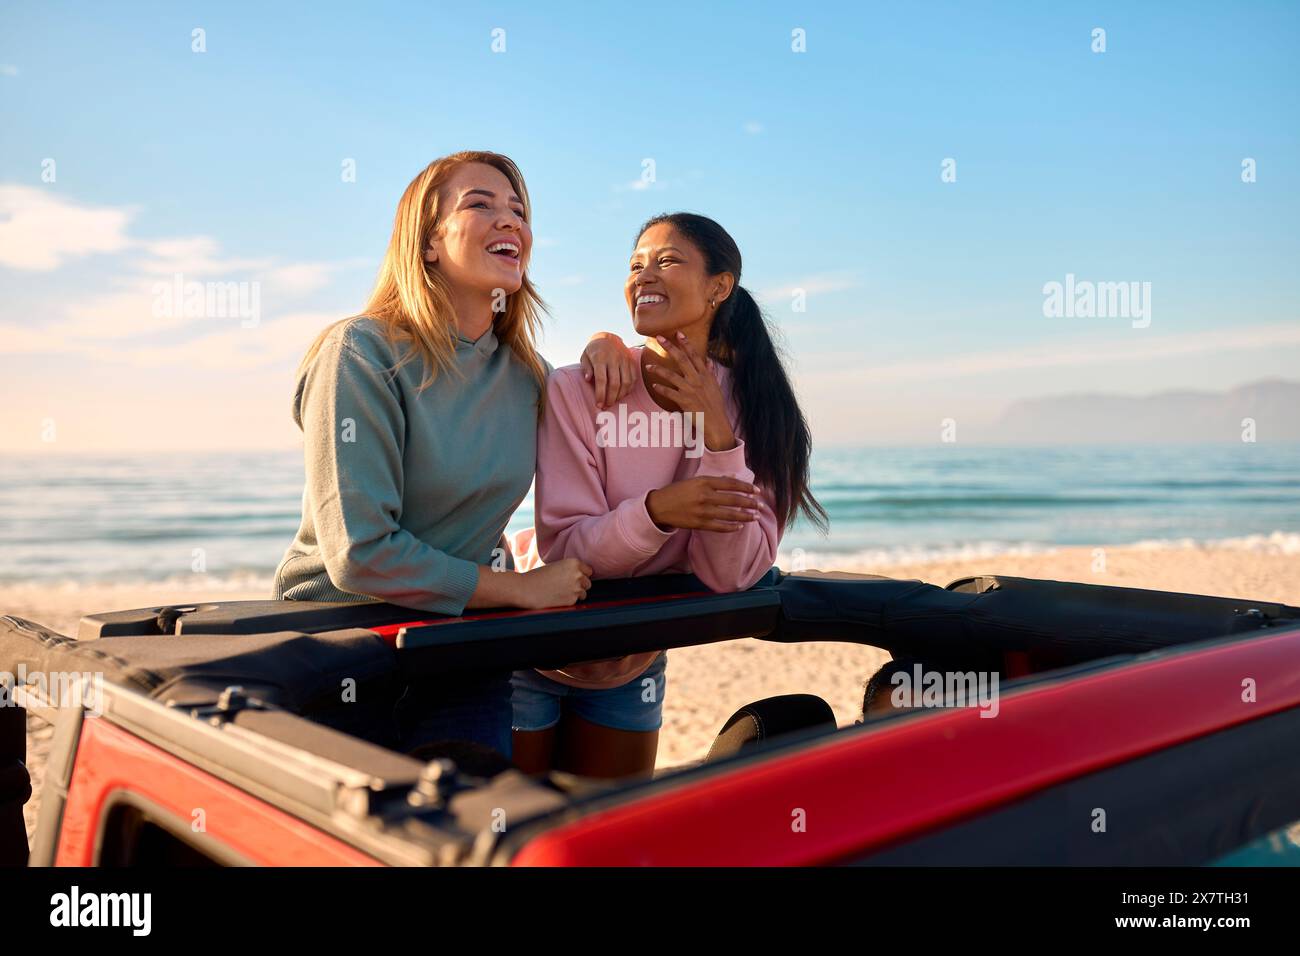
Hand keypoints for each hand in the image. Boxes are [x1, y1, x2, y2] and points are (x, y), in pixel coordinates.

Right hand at [517, 558, 592, 608]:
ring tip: (561, 592)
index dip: (581, 574)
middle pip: (588, 582)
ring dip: (576, 594)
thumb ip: (570, 569)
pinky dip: (569, 600)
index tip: (573, 578)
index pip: (588, 570)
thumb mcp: (556, 566)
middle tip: (566, 586)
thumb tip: (582, 576)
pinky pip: (576, 601)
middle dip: (580, 585)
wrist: (526, 589)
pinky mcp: (572, 600)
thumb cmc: (538, 576)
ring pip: (583, 593)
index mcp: (574, 563)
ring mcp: (576, 588)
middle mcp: (578, 575)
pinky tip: (558, 597)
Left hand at [580, 331, 636, 408]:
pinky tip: (622, 394)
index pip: (601, 380)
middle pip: (615, 383)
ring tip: (613, 401)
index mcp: (600, 358)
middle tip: (606, 406)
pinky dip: (628, 389)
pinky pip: (633, 378)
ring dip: (620, 395)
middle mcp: (614, 359)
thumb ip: (586, 368)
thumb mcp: (585, 356)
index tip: (598, 405)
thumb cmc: (593, 350)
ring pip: (626, 382)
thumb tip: (589, 380)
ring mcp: (624, 360)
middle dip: (611, 398)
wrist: (607, 337)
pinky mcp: (631, 361)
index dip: (600, 394)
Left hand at [646, 332, 735, 450]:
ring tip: (648, 366)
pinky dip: (661, 389)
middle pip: (681, 359)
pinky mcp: (684, 401)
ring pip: (671, 375)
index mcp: (705, 375)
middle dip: (670, 347)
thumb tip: (709, 361)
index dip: (686, 344)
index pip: (694, 355)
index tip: (678, 333)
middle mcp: (697, 380)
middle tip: (659, 338)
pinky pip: (669, 393)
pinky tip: (654, 385)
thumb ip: (710, 373)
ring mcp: (690, 390)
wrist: (716, 423)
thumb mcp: (716, 387)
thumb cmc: (716, 405)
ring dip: (658, 369)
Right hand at [646, 476, 762, 532]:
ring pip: (729, 514)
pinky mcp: (699, 524)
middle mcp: (704, 496)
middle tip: (761, 505)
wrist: (660, 506)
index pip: (731, 484)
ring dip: (745, 516)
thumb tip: (733, 478)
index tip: (757, 491)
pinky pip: (719, 527)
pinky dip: (731, 527)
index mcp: (704, 482)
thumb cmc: (678, 491)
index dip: (746, 487)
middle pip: (733, 499)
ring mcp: (702, 511)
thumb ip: (714, 480)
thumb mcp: (694, 480)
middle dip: (750, 503)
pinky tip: (740, 526)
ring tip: (755, 517)